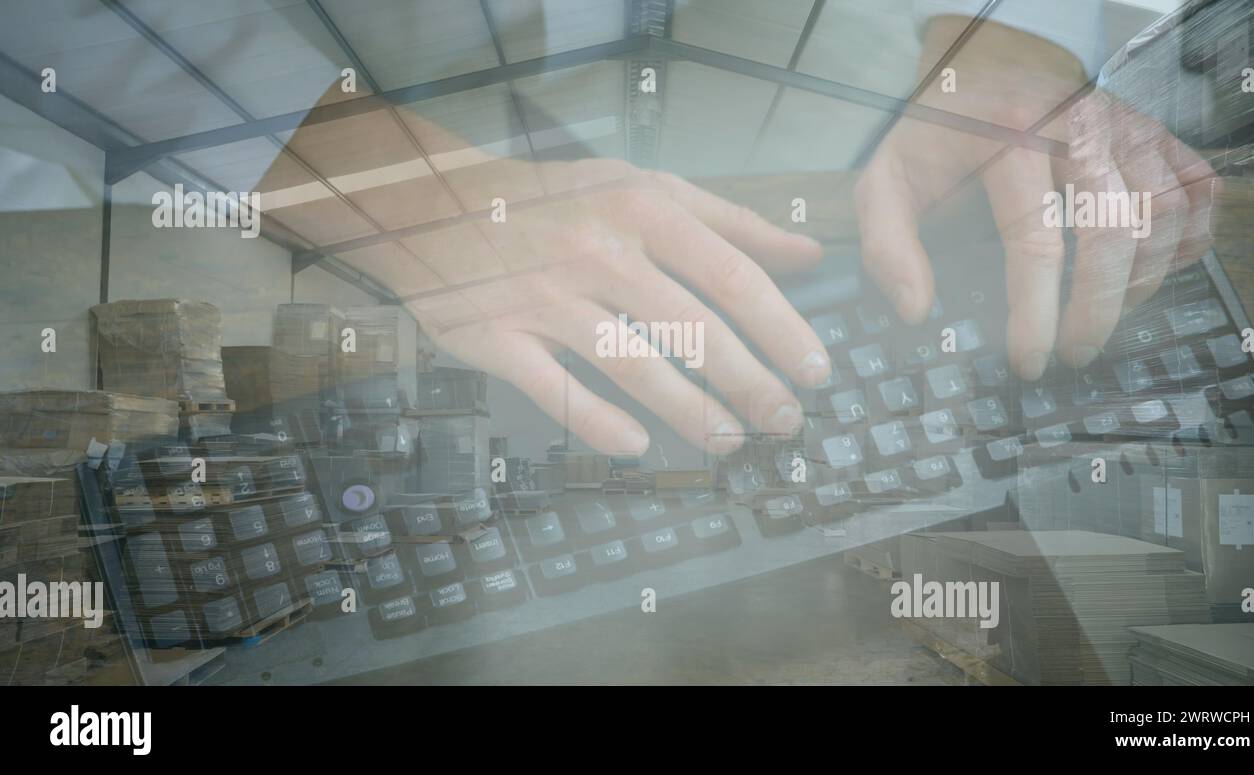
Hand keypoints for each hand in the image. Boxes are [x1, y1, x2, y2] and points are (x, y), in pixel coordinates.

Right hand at [398, 158, 830, 455]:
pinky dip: (599, 423)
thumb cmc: (554, 200)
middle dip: (748, 383)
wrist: (434, 204)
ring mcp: (545, 297)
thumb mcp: (642, 185)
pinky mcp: (497, 337)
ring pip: (631, 364)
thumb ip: (727, 221)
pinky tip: (637, 447)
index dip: (780, 327)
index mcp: (641, 208)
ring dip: (689, 412)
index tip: (816, 369)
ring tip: (729, 442)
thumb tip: (807, 253)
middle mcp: (598, 251)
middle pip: (691, 328)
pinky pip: (556, 390)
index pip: (729, 273)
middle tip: (785, 421)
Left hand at [853, 19, 1214, 378]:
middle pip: (1115, 227)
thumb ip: (887, 247)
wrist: (977, 78)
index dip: (1036, 312)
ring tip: (1105, 316)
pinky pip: (1198, 190)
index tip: (1030, 361)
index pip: (1036, 238)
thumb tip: (917, 310)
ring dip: (1143, 278)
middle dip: (1099, 306)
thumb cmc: (933, 140)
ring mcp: (1126, 124)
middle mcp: (1080, 123)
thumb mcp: (884, 184)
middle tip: (1075, 354)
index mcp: (1010, 134)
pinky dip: (1188, 238)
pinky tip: (1149, 272)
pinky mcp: (1154, 133)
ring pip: (1166, 212)